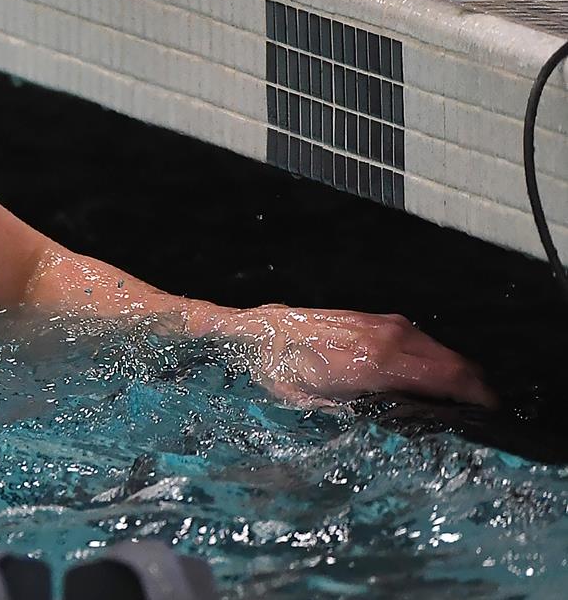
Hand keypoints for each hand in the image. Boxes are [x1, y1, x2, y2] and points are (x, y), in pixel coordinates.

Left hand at [199, 304, 496, 408]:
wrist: (257, 331)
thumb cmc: (280, 373)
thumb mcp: (317, 406)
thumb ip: (365, 414)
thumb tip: (400, 426)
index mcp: (376, 363)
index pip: (447, 377)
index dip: (476, 396)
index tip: (488, 414)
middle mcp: (386, 338)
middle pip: (452, 362)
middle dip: (473, 387)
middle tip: (480, 413)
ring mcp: (381, 324)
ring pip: (438, 349)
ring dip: (455, 372)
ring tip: (459, 400)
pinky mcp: (374, 319)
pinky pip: (419, 339)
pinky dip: (434, 358)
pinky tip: (428, 377)